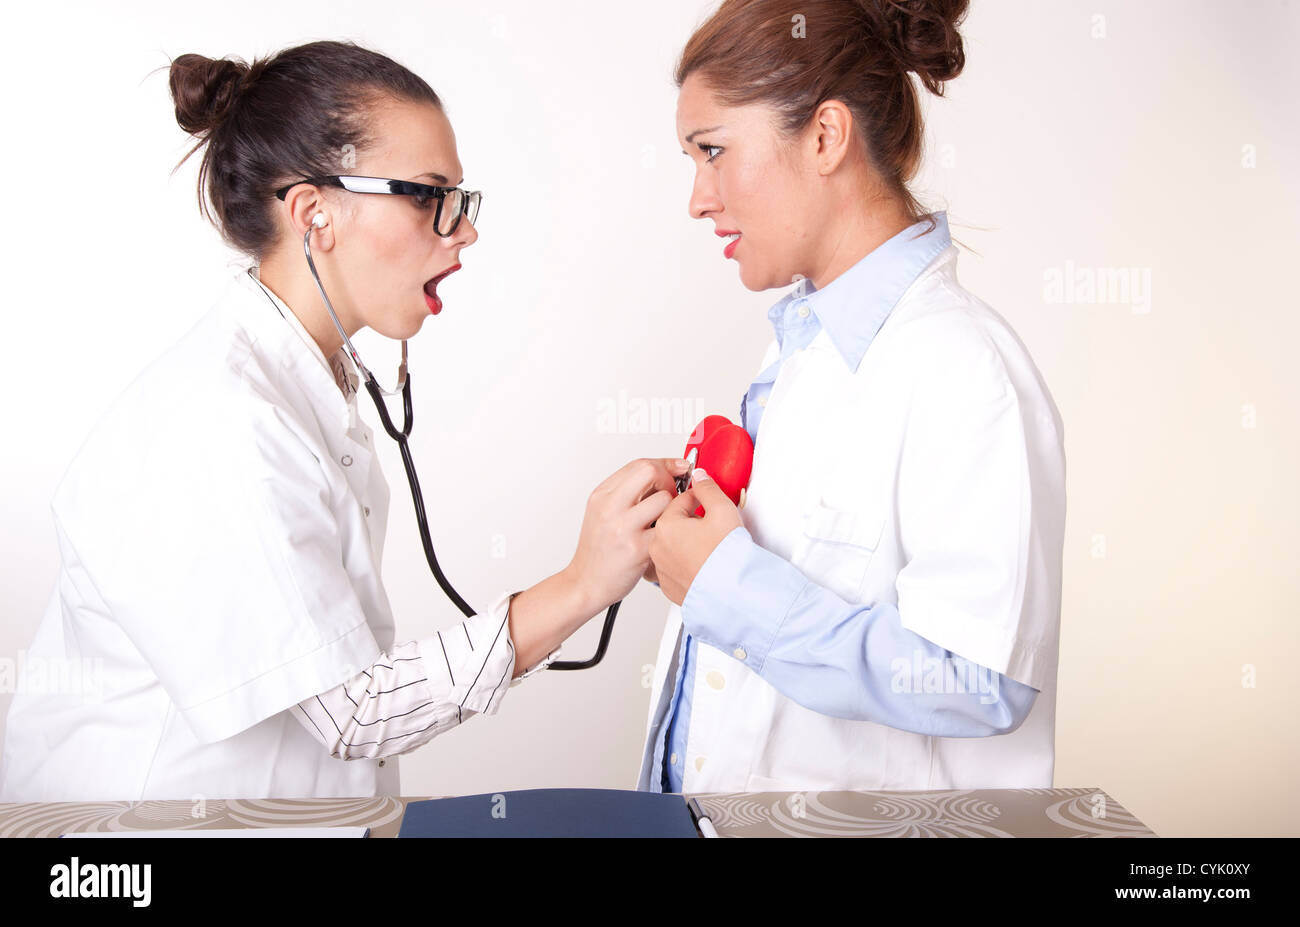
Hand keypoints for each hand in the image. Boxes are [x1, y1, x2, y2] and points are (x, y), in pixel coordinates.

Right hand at [566, 457, 690, 612]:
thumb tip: (663, 474)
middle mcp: (610, 507)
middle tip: (671, 495)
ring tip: (667, 520)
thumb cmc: (598, 551)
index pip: (640, 464)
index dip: (665, 464)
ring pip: (664, 499)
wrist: (586, 583)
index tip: (679, 469)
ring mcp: (623, 528)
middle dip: (669, 479)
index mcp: (602, 495)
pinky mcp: (637, 549)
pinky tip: (666, 538)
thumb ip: (627, 493)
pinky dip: (672, 531)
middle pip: (650, 471)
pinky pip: (667, 529)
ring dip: (673, 508)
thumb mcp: (602, 512)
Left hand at [648, 469, 743, 605]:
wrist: (733, 593)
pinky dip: (686, 564)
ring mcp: (662, 570)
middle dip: (691, 521)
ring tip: (709, 545)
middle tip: (712, 525)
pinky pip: (675, 568)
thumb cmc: (727, 557)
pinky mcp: (670, 588)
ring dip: (687, 543)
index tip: (707, 501)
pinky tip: (703, 563)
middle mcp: (658, 549)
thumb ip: (708, 488)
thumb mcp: (722, 510)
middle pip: (673, 524)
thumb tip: (700, 477)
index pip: (679, 501)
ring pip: (673, 547)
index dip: (698, 498)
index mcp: (666, 526)